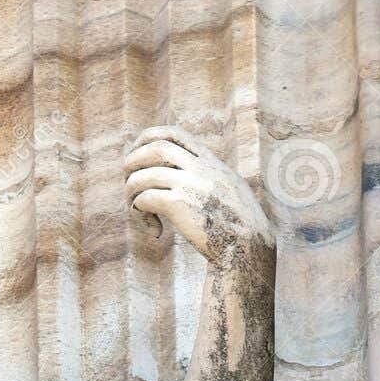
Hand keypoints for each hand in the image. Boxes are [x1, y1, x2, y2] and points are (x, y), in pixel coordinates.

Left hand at [124, 126, 274, 265]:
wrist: (249, 246)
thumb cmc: (239, 226)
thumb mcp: (228, 189)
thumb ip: (209, 177)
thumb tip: (185, 175)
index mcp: (210, 162)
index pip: (174, 133)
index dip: (148, 139)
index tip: (137, 154)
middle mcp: (200, 168)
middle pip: (155, 147)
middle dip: (133, 161)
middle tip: (129, 182)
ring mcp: (190, 184)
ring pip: (144, 175)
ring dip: (131, 191)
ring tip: (137, 210)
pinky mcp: (180, 205)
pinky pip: (145, 198)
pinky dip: (140, 212)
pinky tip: (153, 229)